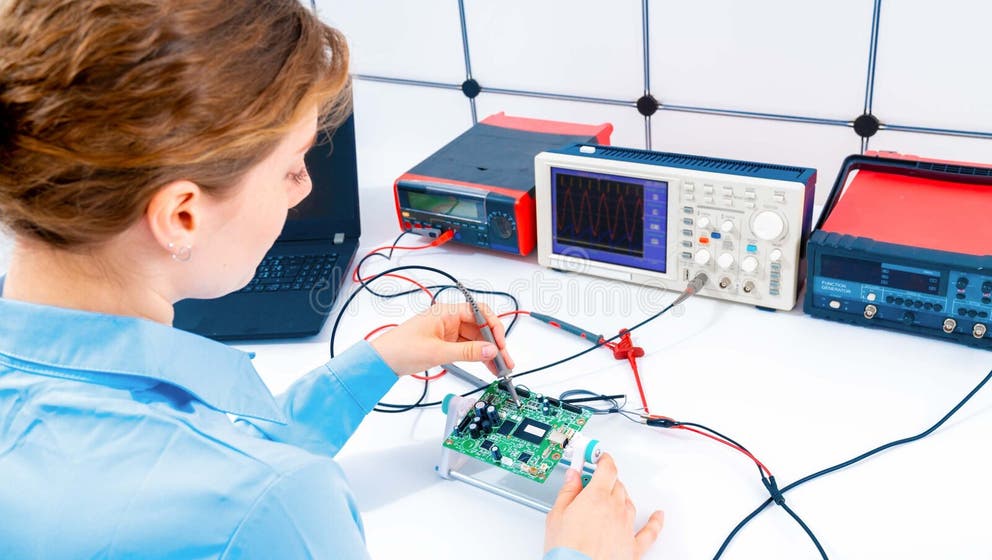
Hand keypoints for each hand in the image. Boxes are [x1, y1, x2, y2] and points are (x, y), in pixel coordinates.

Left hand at [368, 302, 514, 376]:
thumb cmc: (400, 348)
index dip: (493, 327)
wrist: (381, 361)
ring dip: (488, 353)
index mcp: (446, 312)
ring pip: (476, 339)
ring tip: (500, 368)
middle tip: (506, 360)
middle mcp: (449, 319)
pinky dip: (478, 357)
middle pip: (480, 327)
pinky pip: (467, 348)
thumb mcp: (438, 352)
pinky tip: (487, 366)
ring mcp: (447, 332)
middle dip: (494, 344)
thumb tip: (490, 350)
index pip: (480, 312)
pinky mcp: (445, 344)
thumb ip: (467, 352)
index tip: (500, 344)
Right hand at [544, 453, 663, 559]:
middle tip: (597, 481)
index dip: (604, 459)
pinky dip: (655, 522)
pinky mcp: (633, 547)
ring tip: (612, 497)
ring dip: (621, 497)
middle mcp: (615, 508)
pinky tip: (658, 516)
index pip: (608, 468)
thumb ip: (567, 492)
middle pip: (618, 485)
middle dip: (607, 480)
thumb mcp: (556, 516)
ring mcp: (626, 527)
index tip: (599, 456)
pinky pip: (650, 532)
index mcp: (596, 497)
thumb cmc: (566, 550)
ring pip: (629, 503)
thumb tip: (572, 476)